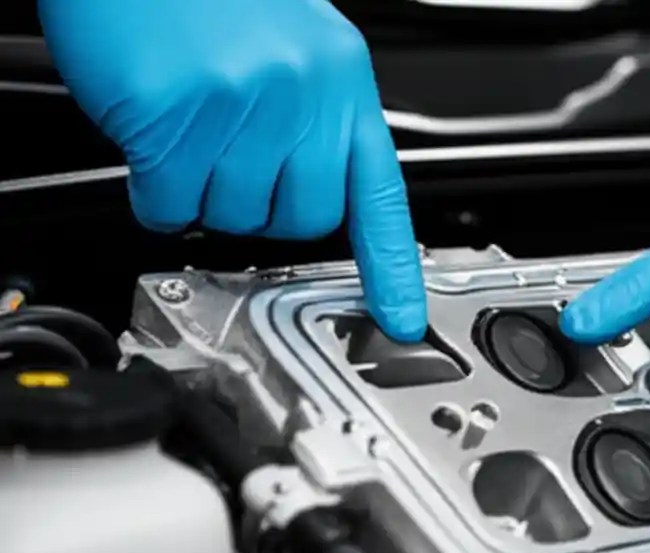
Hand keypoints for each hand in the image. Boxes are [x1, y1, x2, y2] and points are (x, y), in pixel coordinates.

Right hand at [39, 0, 425, 340]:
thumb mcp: (291, 42)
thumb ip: (312, 115)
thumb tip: (312, 186)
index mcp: (339, 77)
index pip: (381, 193)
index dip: (393, 267)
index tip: (401, 318)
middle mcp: (302, 94)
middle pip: (302, 220)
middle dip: (262, 208)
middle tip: (230, 158)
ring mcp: (241, 107)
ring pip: (233, 219)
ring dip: (203, 192)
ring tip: (189, 125)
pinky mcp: (177, 118)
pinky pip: (169, 204)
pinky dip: (154, 188)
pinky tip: (154, 133)